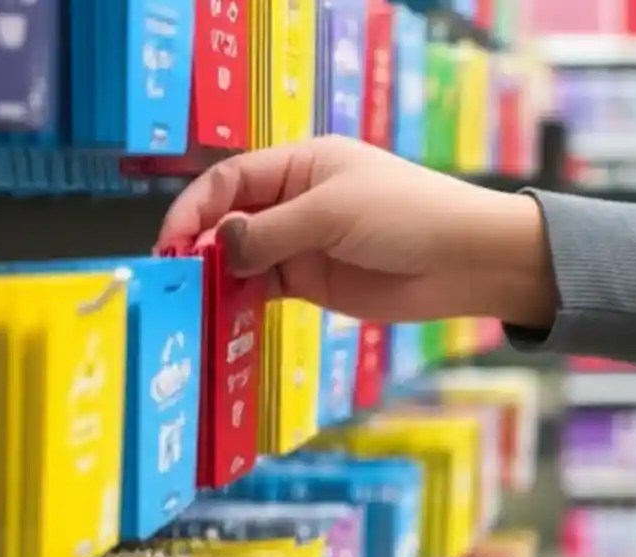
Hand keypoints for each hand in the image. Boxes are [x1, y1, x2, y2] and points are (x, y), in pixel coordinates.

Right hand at [156, 135, 556, 327]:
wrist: (464, 260)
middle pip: (231, 219)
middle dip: (200, 243)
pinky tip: (224, 312)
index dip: (195, 207)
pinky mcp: (316, 282)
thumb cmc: (408, 214)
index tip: (171, 240)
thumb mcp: (332, 212)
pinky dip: (242, 299)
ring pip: (244, 257)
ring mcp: (305, 243)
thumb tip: (220, 248)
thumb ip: (270, 231)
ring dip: (218, 275)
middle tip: (177, 275)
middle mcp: (297, 201)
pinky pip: (266, 287)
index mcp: (301, 164)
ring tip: (194, 298)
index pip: (230, 180)